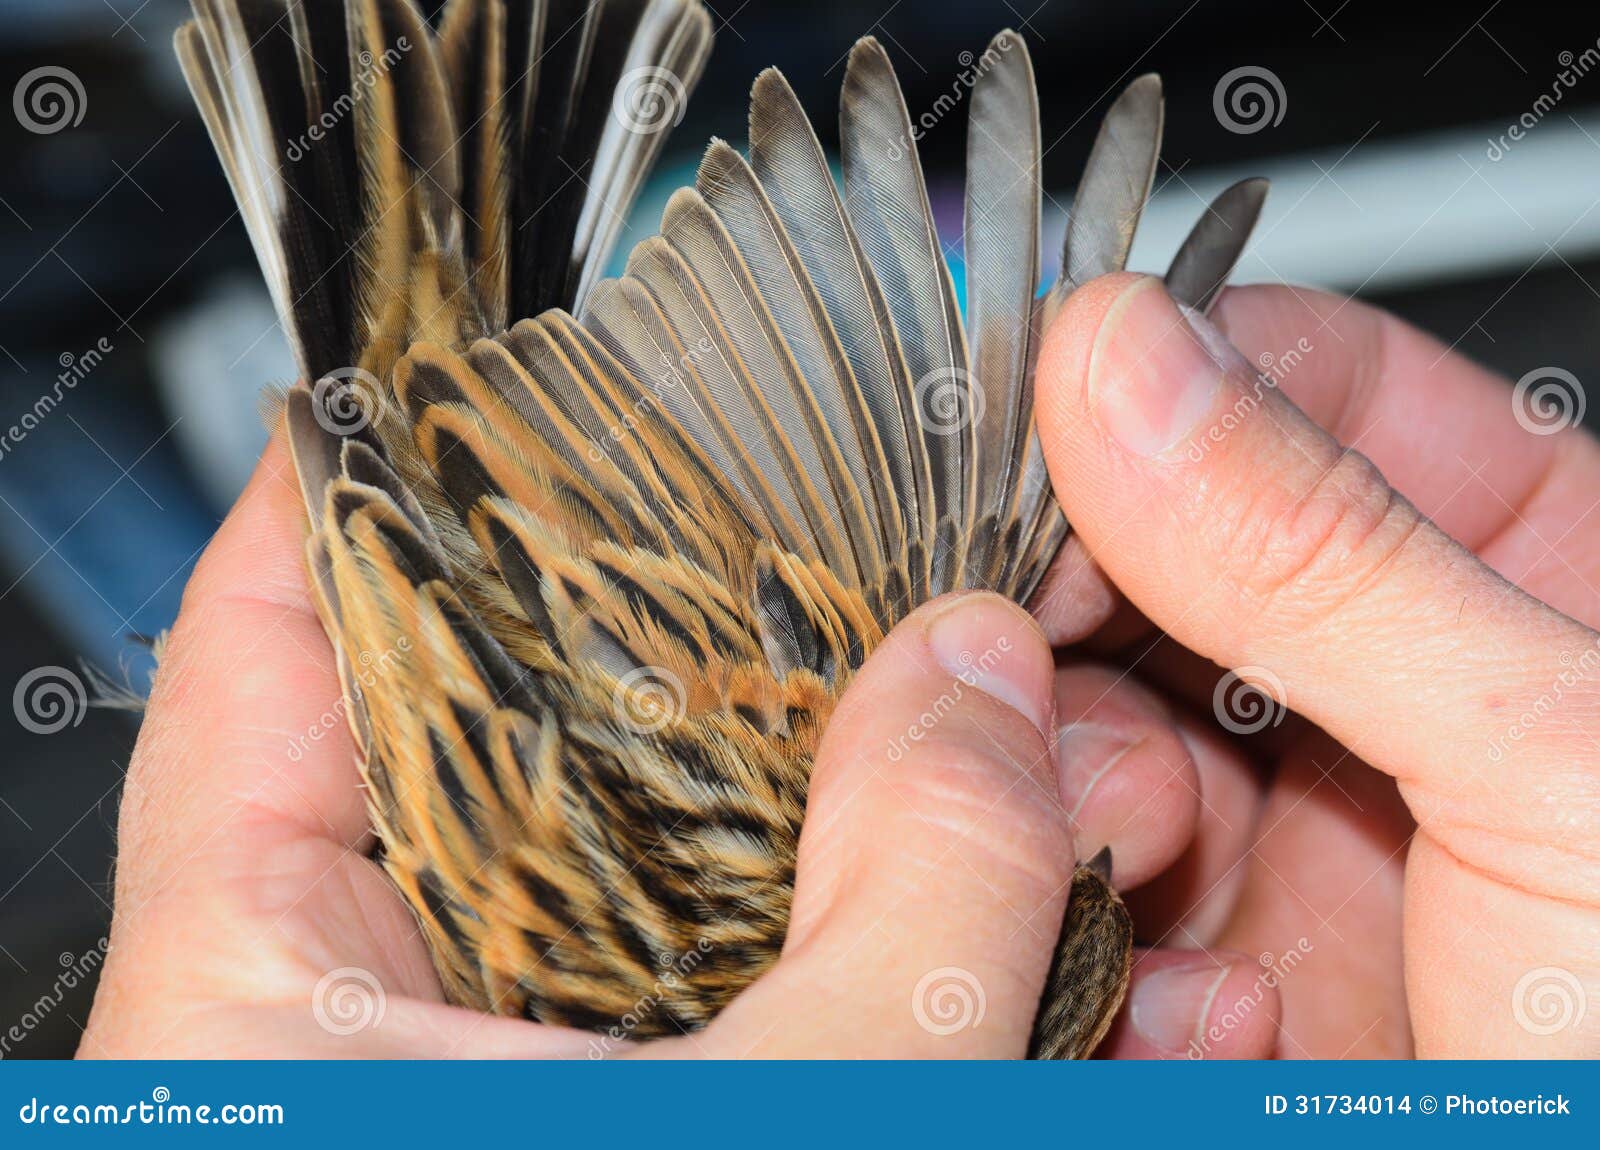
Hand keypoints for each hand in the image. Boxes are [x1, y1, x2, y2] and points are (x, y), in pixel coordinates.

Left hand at [81, 430, 1260, 1056]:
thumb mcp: (798, 1113)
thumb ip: (900, 889)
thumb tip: (978, 682)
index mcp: (287, 1016)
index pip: (263, 657)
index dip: (343, 491)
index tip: (429, 377)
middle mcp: (395, 1042)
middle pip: (532, 742)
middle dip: (725, 652)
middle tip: (849, 548)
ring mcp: (536, 1087)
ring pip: (704, 882)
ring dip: (885, 816)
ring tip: (1049, 745)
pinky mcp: (673, 1121)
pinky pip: (796, 995)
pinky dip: (924, 957)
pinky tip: (1086, 941)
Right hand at [1030, 273, 1599, 1056]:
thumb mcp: (1565, 765)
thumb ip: (1328, 552)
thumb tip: (1121, 363)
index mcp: (1532, 574)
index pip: (1306, 386)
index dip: (1166, 388)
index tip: (1046, 434)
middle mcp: (1394, 683)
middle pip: (1160, 551)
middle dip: (1086, 606)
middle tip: (1033, 643)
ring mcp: (1294, 817)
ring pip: (1093, 710)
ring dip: (1081, 772)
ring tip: (1134, 845)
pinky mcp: (1214, 947)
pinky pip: (1077, 862)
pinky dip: (1077, 899)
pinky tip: (1157, 960)